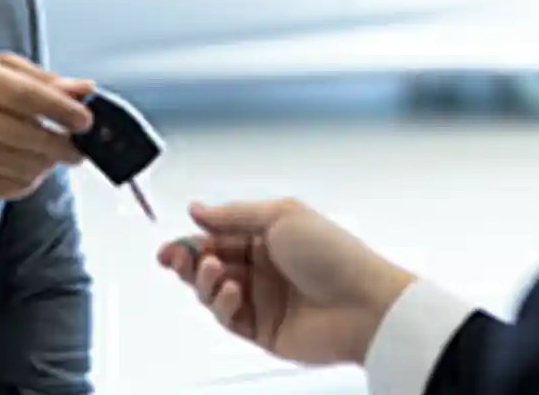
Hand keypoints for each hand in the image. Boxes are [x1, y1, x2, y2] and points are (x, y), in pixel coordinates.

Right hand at [0, 51, 94, 198]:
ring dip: (47, 165)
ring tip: (51, 155)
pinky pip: (8, 187)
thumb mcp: (2, 70)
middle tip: (79, 149)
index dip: (60, 110)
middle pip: (24, 136)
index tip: (86, 121)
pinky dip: (29, 181)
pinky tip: (30, 167)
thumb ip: (46, 80)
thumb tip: (88, 89)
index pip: (24, 95)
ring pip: (20, 166)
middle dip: (62, 146)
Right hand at [157, 199, 415, 366]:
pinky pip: (229, 318)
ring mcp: (263, 299)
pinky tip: (232, 291)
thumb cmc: (334, 254)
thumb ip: (234, 214)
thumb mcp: (281, 215)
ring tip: (214, 270)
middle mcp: (263, 268)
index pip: (218, 235)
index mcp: (269, 236)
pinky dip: (223, 303)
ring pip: (213, 292)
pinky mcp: (263, 330)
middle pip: (210, 264)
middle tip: (174, 257)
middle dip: (188, 260)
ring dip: (205, 280)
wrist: (363, 304)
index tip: (175, 241)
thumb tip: (198, 209)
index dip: (193, 238)